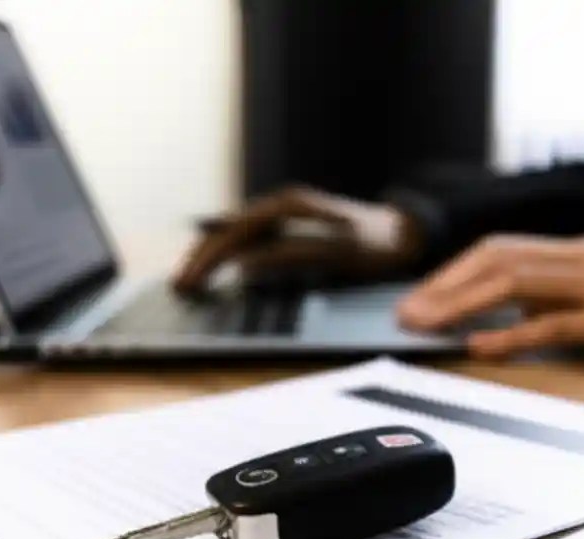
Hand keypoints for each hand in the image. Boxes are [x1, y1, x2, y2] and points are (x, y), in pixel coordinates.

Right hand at [172, 187, 422, 293]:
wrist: (406, 234)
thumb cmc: (375, 244)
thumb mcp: (336, 251)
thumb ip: (290, 254)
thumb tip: (245, 263)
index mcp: (287, 207)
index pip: (232, 234)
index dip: (208, 260)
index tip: (188, 282)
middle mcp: (281, 207)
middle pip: (227, 233)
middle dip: (199, 260)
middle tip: (178, 288)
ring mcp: (284, 218)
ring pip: (234, 236)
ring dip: (209, 258)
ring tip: (186, 282)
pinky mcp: (290, 231)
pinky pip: (249, 242)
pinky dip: (228, 257)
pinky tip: (217, 273)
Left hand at [397, 234, 583, 358]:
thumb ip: (574, 296)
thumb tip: (521, 316)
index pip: (503, 249)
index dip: (455, 271)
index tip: (422, 295)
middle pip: (496, 259)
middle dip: (443, 285)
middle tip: (404, 313)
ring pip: (515, 283)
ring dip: (461, 304)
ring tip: (425, 326)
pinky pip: (558, 325)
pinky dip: (512, 336)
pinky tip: (482, 348)